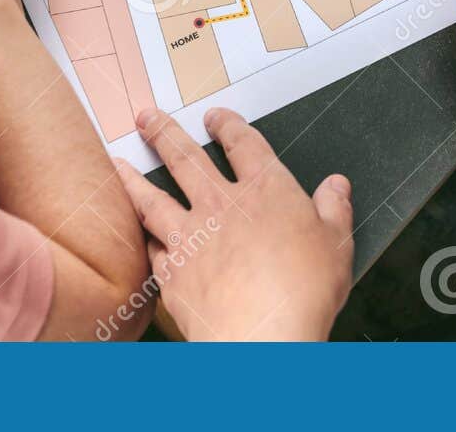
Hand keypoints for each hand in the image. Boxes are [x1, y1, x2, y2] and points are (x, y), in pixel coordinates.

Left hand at [115, 108, 352, 340]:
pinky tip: (138, 232)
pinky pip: (152, 246)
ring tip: (118, 163)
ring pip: (152, 198)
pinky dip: (144, 236)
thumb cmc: (303, 294)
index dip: (228, 125)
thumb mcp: (337, 245)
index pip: (243, 143)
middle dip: (164, 132)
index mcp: (266, 190)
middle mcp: (222, 204)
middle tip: (146, 117)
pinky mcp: (172, 271)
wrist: (261, 339)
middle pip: (184, 157)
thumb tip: (337, 186)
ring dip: (133, 178)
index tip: (215, 117)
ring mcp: (190, 236)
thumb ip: (334, 209)